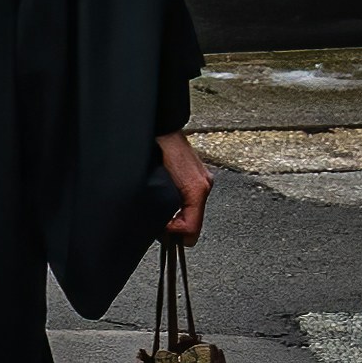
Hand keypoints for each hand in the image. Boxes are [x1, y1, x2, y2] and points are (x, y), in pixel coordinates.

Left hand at [156, 130, 213, 244]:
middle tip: (160, 224)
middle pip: (195, 224)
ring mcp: (203, 180)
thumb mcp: (157, 183)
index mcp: (196, 189)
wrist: (163, 129)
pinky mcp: (199, 176)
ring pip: (194, 213)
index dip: (174, 233)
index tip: (161, 228)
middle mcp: (204, 185)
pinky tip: (168, 201)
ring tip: (162, 212)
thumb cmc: (157, 149)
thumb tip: (161, 226)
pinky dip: (181, 206)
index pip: (192, 229)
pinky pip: (192, 201)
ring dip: (178, 217)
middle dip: (177, 228)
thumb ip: (163, 206)